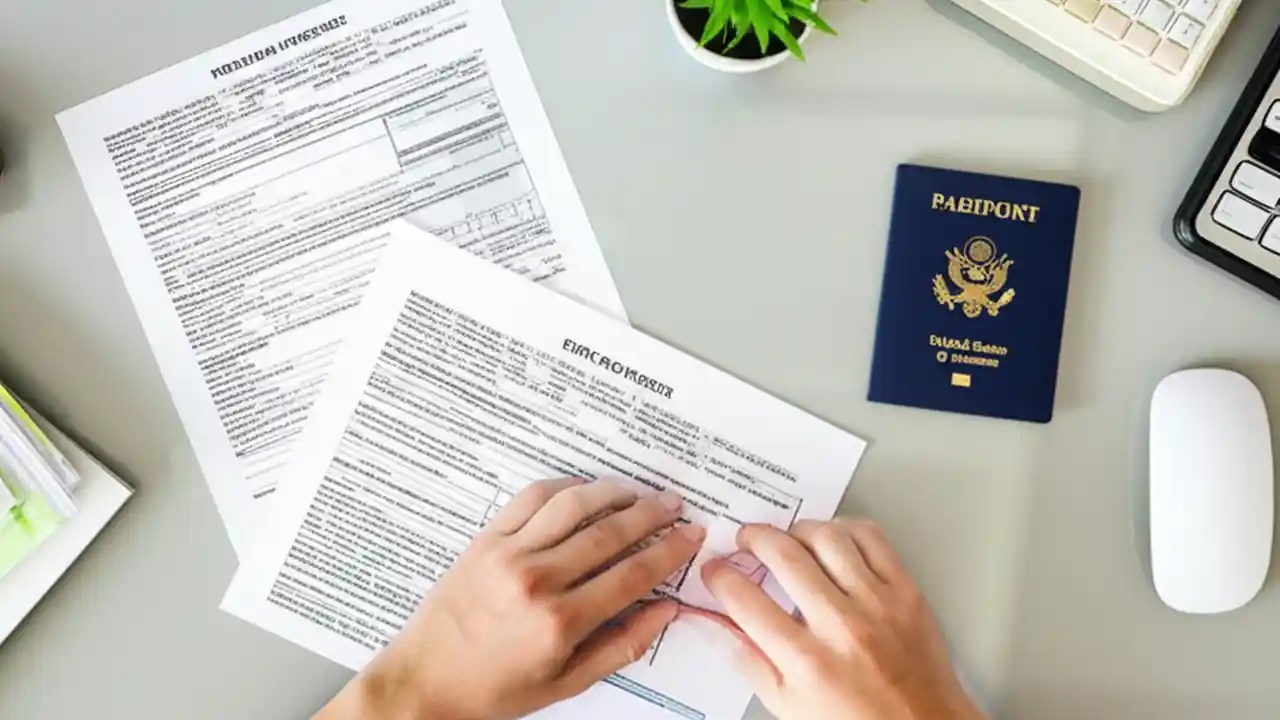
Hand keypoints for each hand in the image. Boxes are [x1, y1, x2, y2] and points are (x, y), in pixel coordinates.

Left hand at [318, 477, 705, 719]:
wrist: (424, 682)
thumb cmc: (492, 690)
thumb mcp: (567, 683)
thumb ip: (622, 645)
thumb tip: (666, 612)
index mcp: (561, 623)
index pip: (633, 574)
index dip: (669, 551)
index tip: (689, 535)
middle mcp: (536, 582)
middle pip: (610, 533)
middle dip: (651, 515)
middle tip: (673, 506)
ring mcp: (508, 555)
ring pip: (574, 505)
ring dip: (613, 492)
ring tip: (637, 492)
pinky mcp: (485, 540)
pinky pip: (531, 498)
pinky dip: (564, 487)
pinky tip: (584, 490)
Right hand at [701, 519, 985, 719]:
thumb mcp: (791, 707)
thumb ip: (752, 663)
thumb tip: (720, 626)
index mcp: (807, 662)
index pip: (746, 600)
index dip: (720, 577)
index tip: (715, 570)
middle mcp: (841, 627)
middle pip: (783, 555)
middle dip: (753, 538)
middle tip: (745, 540)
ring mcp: (877, 604)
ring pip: (826, 537)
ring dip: (797, 529)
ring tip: (789, 538)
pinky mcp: (906, 592)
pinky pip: (872, 538)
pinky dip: (844, 529)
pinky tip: (833, 539)